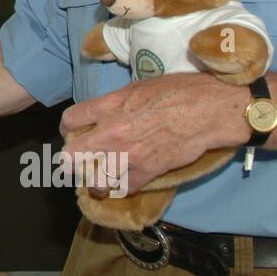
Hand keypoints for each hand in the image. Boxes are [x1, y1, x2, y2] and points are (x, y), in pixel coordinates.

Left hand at [60, 72, 248, 192]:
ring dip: (96, 181)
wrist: (208, 110)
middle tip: (78, 161)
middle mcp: (111, 132)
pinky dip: (124, 188)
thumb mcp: (139, 87)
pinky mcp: (147, 172)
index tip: (72, 133)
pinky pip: (125, 188)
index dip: (68, 128)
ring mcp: (127, 155)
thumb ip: (118, 103)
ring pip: (95, 181)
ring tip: (99, 180)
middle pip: (71, 155)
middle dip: (72, 159)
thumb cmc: (179, 90)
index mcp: (109, 106)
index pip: (70, 120)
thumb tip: (109, 111)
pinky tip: (125, 183)